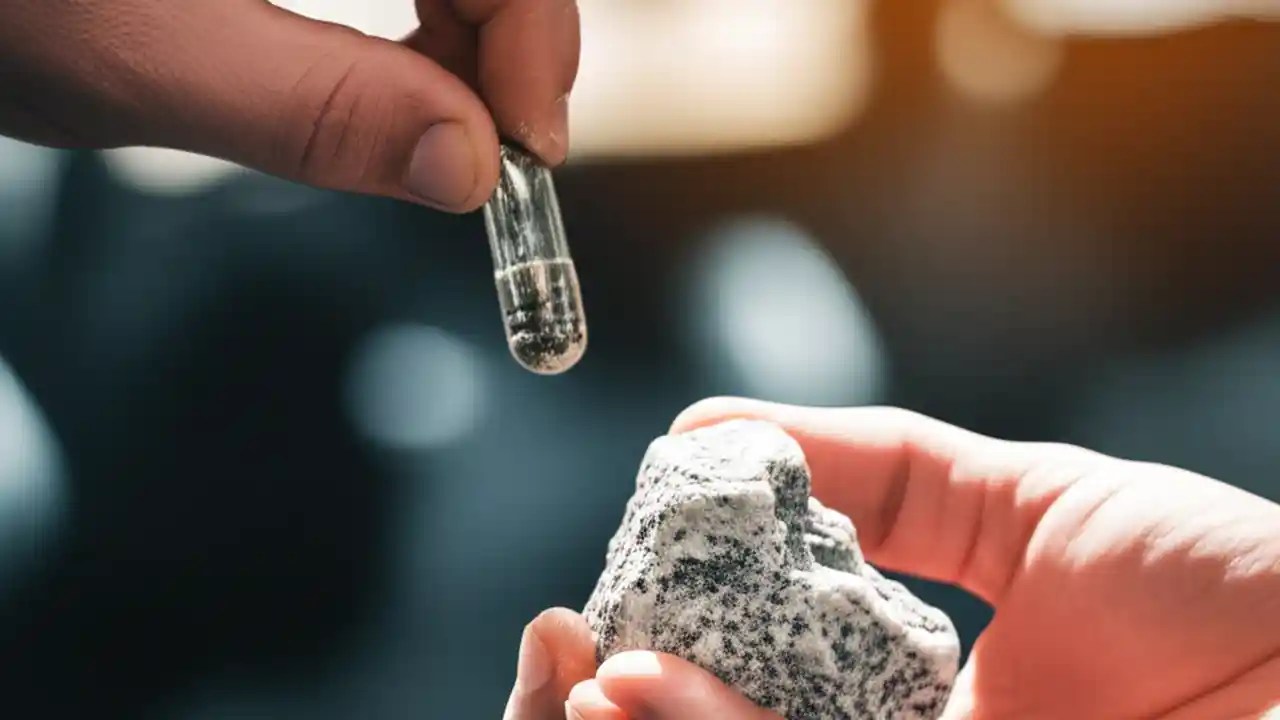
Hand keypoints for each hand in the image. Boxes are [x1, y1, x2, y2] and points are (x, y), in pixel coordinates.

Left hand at [0, 0, 577, 211]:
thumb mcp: (140, 56)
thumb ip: (309, 110)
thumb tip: (466, 166)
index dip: (535, 28)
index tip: (525, 146)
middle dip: (508, 38)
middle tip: (489, 149)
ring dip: (472, 36)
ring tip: (439, 123)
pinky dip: (431, 18)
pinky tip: (404, 70)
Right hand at [504, 398, 1279, 719]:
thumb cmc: (1231, 589)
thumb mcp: (1031, 506)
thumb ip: (880, 473)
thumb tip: (708, 436)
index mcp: (908, 702)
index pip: (745, 682)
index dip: (657, 646)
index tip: (604, 589)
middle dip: (622, 706)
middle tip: (567, 652)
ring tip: (600, 678)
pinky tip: (661, 696)